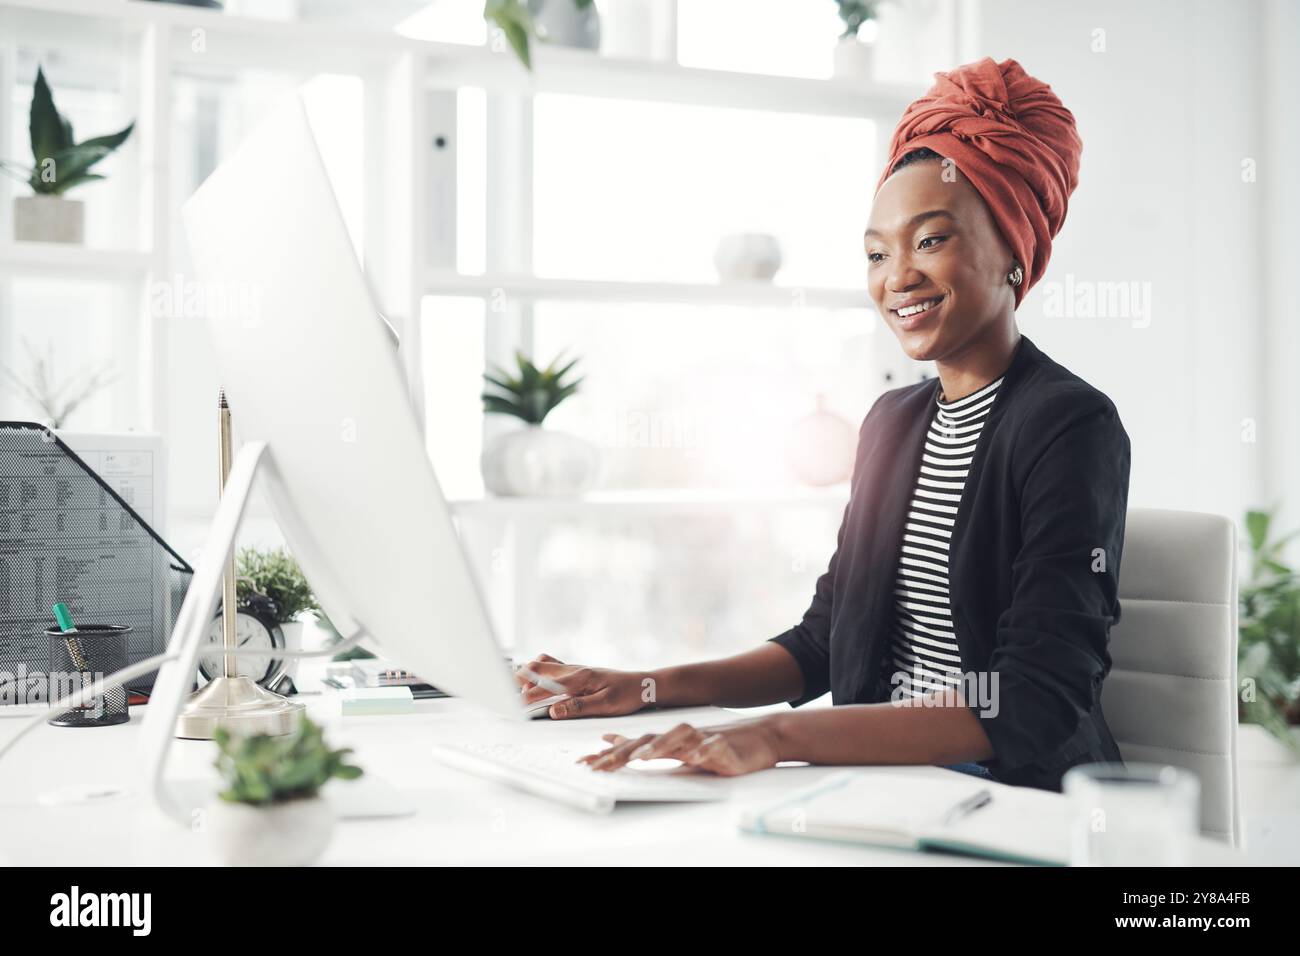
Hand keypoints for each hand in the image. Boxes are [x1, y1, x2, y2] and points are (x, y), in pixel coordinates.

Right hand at [513, 653, 651, 718]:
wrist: (642, 684)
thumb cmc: (627, 695)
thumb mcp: (606, 706)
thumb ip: (578, 707)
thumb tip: (553, 711)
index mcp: (578, 679)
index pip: (544, 687)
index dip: (526, 698)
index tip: (512, 708)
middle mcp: (573, 670)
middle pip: (536, 667)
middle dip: (517, 678)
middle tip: (502, 691)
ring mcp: (574, 669)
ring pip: (542, 663)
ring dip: (526, 672)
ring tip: (516, 687)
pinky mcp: (577, 671)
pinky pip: (551, 665)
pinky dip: (537, 670)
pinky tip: (536, 681)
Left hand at [577, 717, 783, 776]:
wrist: (758, 736)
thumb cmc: (714, 745)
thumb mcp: (678, 748)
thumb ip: (645, 746)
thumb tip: (611, 743)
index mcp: (668, 741)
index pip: (632, 746)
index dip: (609, 755)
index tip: (585, 764)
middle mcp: (681, 738)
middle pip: (648, 742)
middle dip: (623, 753)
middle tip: (601, 766)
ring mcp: (703, 740)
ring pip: (679, 739)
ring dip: (661, 746)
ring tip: (644, 757)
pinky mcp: (724, 747)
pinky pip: (713, 747)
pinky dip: (704, 750)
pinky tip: (697, 757)